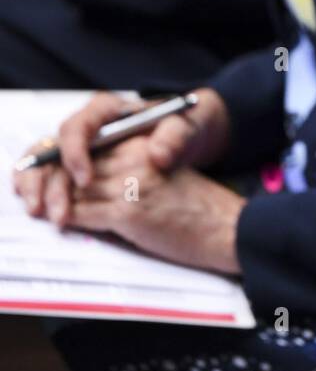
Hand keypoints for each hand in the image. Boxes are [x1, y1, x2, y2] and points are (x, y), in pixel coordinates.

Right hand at [14, 87, 231, 216]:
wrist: (188, 137)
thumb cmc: (185, 128)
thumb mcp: (187, 127)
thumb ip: (176, 137)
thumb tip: (158, 155)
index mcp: (107, 110)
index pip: (78, 127)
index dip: (76, 153)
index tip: (85, 179)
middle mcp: (87, 126)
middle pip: (53, 149)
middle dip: (50, 181)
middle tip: (56, 212)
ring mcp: (81, 146)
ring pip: (45, 164)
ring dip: (40, 189)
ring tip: (44, 215)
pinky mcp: (81, 165)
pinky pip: (52, 176)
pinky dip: (45, 192)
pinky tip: (46, 213)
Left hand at [18, 134, 243, 274]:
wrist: (225, 227)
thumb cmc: (195, 208)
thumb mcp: (162, 174)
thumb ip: (129, 169)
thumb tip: (88, 184)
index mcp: (142, 144)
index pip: (89, 142)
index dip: (62, 157)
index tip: (48, 172)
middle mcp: (134, 158)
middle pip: (75, 163)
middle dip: (48, 181)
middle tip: (34, 197)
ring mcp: (131, 184)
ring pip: (74, 188)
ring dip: (53, 202)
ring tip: (42, 211)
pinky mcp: (131, 211)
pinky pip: (84, 212)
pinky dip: (67, 217)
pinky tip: (61, 222)